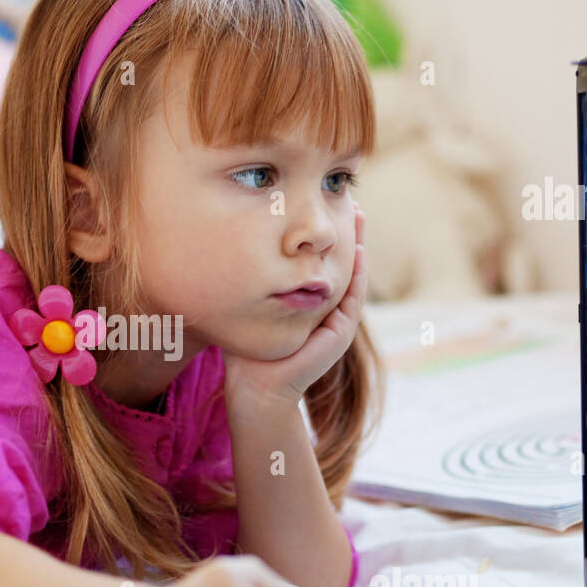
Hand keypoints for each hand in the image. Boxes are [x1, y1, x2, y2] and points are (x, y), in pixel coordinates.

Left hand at [223, 206, 368, 413]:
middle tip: (348, 196)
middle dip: (347, 230)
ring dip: (358, 244)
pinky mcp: (338, 335)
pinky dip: (357, 275)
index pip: (320, 260)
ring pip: (354, 275)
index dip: (323, 233)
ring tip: (358, 214)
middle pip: (342, 261)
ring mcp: (336, 323)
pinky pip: (352, 299)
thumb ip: (250, 283)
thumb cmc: (245, 353)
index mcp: (308, 302)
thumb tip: (228, 247)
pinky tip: (357, 251)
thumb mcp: (249, 306)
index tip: (321, 201)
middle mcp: (326, 310)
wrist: (255, 390)